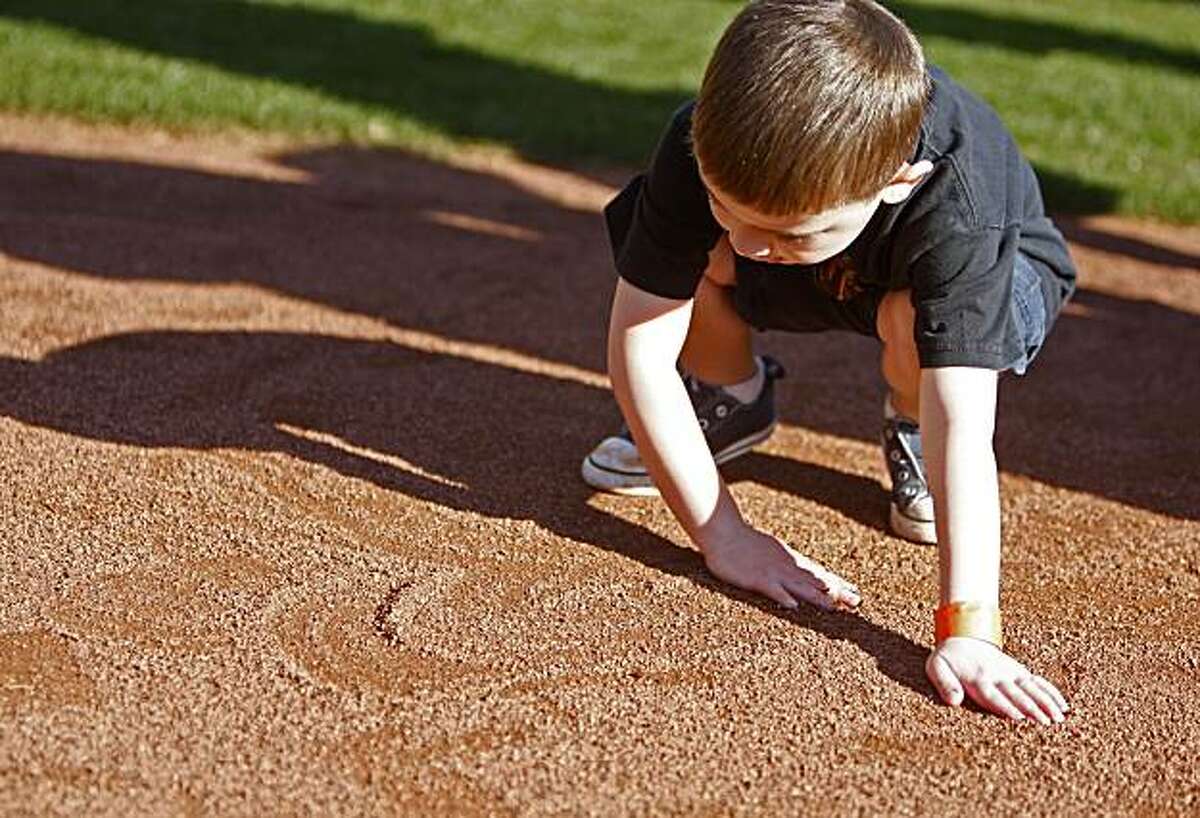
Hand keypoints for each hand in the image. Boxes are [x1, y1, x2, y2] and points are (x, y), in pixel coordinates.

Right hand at [702, 525, 860, 611]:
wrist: (724, 531)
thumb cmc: (743, 542)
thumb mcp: (770, 549)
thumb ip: (785, 560)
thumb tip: (801, 566)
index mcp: (789, 559)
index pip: (818, 572)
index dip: (837, 582)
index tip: (854, 591)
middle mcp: (786, 566)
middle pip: (815, 580)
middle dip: (836, 592)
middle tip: (856, 603)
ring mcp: (772, 572)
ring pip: (799, 586)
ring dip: (817, 597)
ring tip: (835, 607)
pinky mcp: (756, 578)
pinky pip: (771, 589)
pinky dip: (782, 596)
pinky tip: (793, 606)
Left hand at [926, 637, 1069, 723]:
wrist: (962, 637)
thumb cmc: (947, 659)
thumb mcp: (935, 667)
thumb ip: (944, 683)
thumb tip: (953, 702)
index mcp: (977, 678)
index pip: (993, 695)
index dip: (1005, 706)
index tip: (1018, 717)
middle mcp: (997, 676)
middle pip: (1016, 693)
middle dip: (1031, 708)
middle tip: (1045, 723)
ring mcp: (1011, 673)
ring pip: (1031, 688)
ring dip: (1045, 702)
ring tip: (1058, 718)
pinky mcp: (1019, 671)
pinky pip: (1038, 682)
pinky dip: (1051, 693)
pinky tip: (1063, 706)